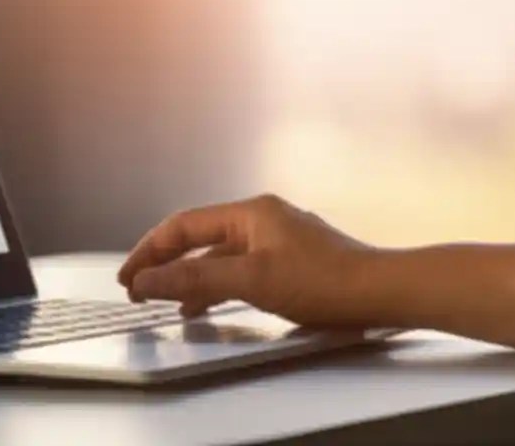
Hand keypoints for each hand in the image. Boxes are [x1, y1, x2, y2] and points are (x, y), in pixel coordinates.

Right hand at [117, 194, 376, 324]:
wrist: (385, 292)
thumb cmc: (328, 281)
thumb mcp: (252, 280)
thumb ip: (196, 278)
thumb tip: (149, 279)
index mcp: (250, 213)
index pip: (183, 226)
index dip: (150, 250)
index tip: (129, 276)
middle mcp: (263, 219)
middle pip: (199, 238)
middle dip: (167, 263)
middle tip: (140, 287)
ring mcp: (279, 240)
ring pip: (220, 255)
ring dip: (192, 276)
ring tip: (170, 302)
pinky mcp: (293, 262)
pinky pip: (241, 268)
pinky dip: (219, 284)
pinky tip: (214, 302)